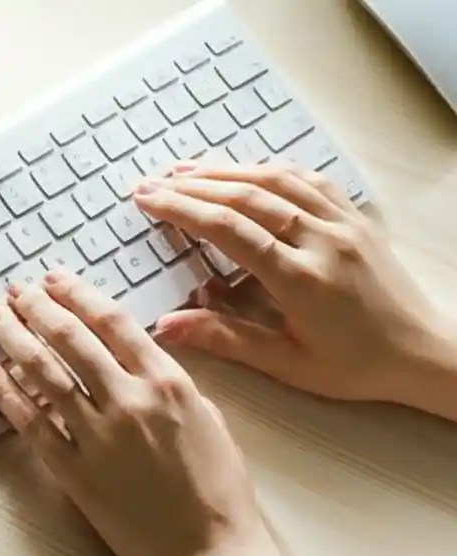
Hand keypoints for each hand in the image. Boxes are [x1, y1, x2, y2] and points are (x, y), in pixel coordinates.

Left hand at [0, 274, 378, 555]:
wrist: (213, 554)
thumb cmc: (220, 491)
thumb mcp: (208, 419)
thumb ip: (170, 381)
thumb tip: (136, 352)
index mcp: (169, 382)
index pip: (112, 322)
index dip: (77, 294)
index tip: (53, 278)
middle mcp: (130, 401)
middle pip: (70, 339)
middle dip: (36, 308)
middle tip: (12, 291)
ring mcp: (99, 437)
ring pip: (44, 375)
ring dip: (13, 340)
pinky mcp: (75, 473)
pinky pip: (31, 425)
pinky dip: (7, 394)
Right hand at [133, 162, 456, 410]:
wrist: (425, 354)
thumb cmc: (357, 367)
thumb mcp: (287, 364)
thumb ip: (226, 339)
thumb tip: (167, 325)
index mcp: (302, 280)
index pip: (231, 230)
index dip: (182, 209)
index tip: (147, 201)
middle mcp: (323, 242)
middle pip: (247, 197)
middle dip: (191, 186)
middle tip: (151, 184)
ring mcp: (343, 224)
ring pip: (276, 180)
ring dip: (225, 171)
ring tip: (183, 170)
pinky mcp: (356, 218)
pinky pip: (308, 180)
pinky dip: (268, 170)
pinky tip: (243, 172)